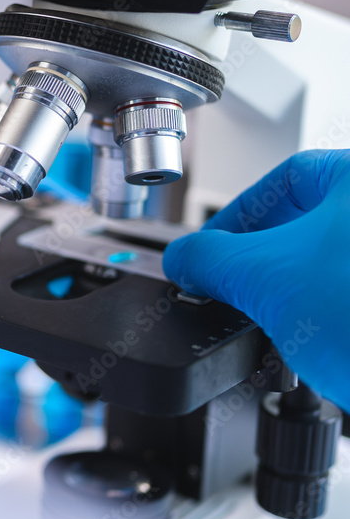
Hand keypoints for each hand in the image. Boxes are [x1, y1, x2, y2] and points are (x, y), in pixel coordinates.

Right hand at [163, 150, 349, 410]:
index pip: (288, 178)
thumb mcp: (263, 277)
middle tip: (236, 282)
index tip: (213, 247)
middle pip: (314, 220)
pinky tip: (314, 340)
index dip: (239, 213)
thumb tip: (184, 260)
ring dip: (296, 287)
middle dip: (266, 254)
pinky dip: (330, 313)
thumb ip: (209, 259)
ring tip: (273, 316)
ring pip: (335, 262)